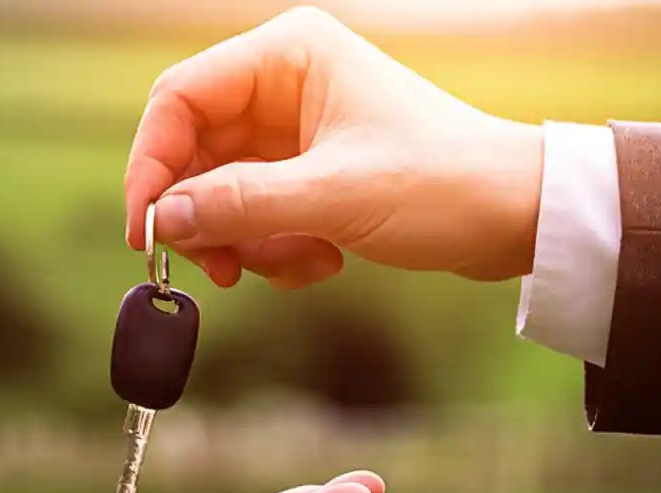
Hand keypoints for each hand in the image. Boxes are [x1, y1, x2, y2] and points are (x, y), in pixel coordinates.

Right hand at [125, 6, 543, 288]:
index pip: (180, 98)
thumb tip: (162, 219)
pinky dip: (276, 247)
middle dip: (205, 217)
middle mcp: (284, 85)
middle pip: (195, 152)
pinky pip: (257, 213)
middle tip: (220, 268)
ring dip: (248, 241)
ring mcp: (295, 130)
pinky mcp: (309, 171)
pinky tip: (322, 261)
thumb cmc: (442, 184)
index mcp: (288, 56)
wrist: (515, 216)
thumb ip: (240, 205)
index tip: (144, 229)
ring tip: (298, 262)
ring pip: (223, 192)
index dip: (153, 164)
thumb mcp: (333, 197)